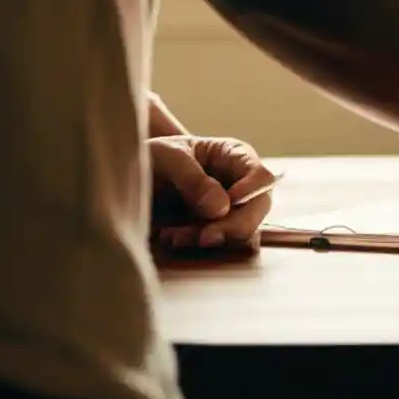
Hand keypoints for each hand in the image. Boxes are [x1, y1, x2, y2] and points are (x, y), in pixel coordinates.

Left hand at [149, 135, 274, 251]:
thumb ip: (192, 178)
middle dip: (231, 227)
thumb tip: (221, 209)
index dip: (249, 195)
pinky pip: (217, 243)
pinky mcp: (216, 228)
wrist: (136, 174)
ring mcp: (230, 209)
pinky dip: (195, 244)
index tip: (222, 210)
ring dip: (208, 238)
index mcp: (235, 156)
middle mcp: (240, 184)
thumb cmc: (156, 155)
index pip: (261, 177)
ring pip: (238, 232)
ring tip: (174, 236)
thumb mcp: (167, 157)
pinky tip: (170, 237)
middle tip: (203, 238)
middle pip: (257, 210)